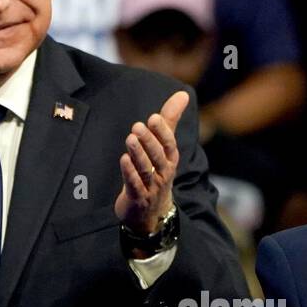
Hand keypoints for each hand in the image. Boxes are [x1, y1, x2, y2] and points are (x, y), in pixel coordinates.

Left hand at [115, 89, 185, 233]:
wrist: (152, 212)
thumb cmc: (157, 172)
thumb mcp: (165, 147)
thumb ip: (170, 120)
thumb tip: (183, 94)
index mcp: (170, 159)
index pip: (169, 144)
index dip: (162, 132)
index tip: (154, 117)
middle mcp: (163, 173)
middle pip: (157, 156)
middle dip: (149, 141)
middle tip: (137, 126)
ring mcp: (151, 186)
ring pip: (146, 169)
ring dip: (138, 154)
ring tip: (130, 138)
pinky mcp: (138, 197)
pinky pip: (135, 184)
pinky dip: (130, 172)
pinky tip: (123, 159)